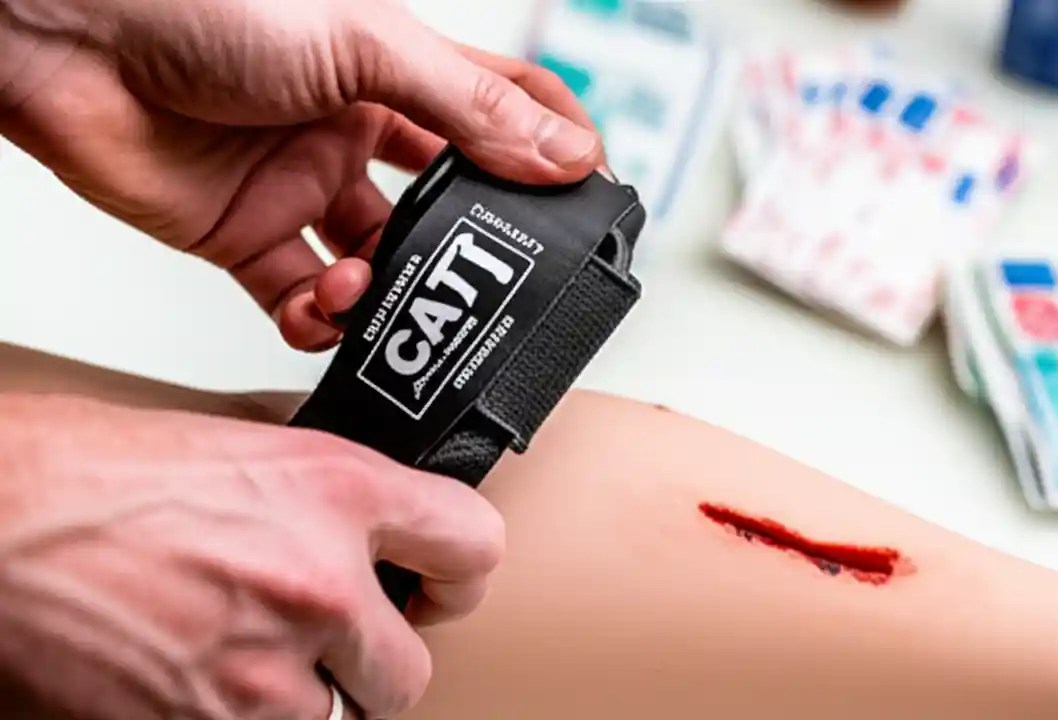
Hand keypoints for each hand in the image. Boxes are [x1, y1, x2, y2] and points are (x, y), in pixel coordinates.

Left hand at [0, 0, 602, 349]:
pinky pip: (302, 301)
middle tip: (488, 279)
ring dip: (388, 291)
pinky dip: (321, 319)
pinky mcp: (245, 238)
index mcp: (394, 74)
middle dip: (468, 248)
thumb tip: (565, 156)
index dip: (547, 151)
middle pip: (443, 206)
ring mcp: (302, 188)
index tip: (586, 197)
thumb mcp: (364, 44)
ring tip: (372, 287)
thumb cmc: (205, 3)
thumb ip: (468, 106)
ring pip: (378, 265)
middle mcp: (355, 132)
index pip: (498, 112)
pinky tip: (323, 306)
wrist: (70, 36)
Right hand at [0, 393, 503, 718]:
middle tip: (323, 634)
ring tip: (240, 653)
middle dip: (371, 656)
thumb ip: (319, 485)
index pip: (474, 544)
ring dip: (301, 698)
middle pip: (411, 666)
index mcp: (335, 491)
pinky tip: (200, 679)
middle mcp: (318, 585)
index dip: (459, 570)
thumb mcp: (232, 444)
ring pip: (338, 719)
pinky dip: (244, 719)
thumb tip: (365, 514)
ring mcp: (264, 671)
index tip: (440, 582)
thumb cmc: (79, 474)